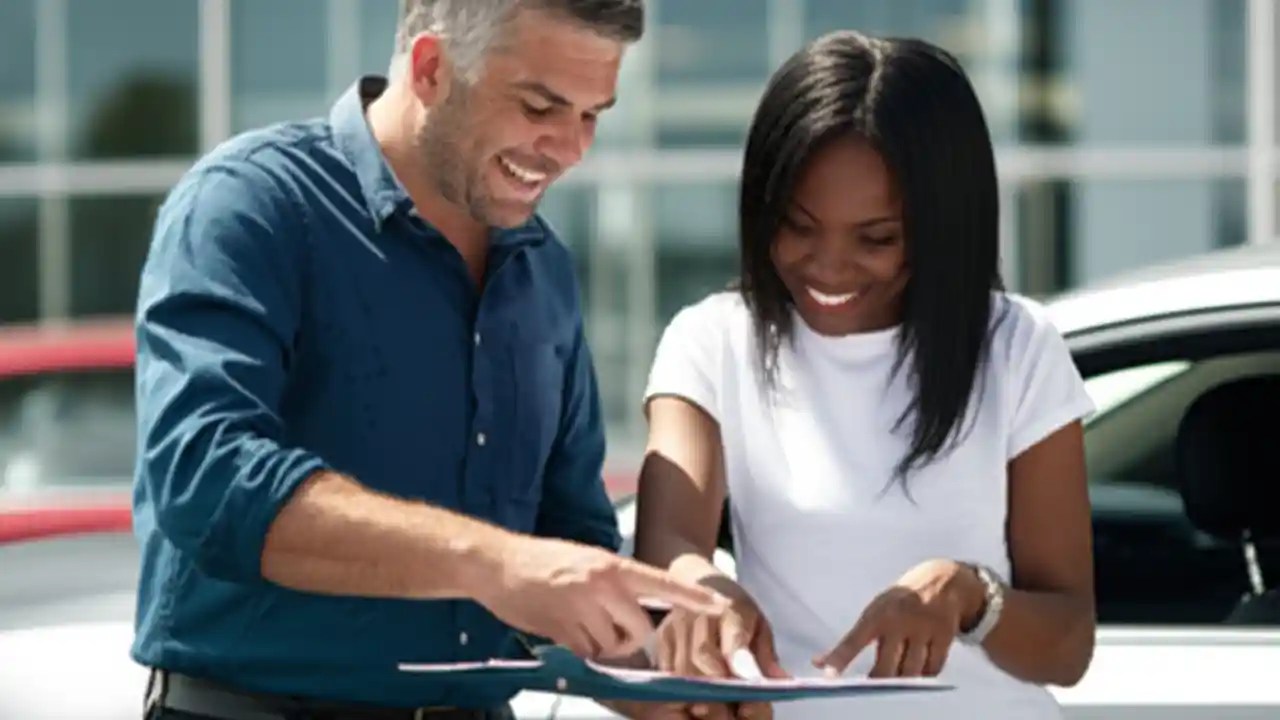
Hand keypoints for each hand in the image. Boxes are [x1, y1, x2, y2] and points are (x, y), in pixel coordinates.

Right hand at [476, 536, 728, 659]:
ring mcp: (581, 609)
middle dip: (631, 639)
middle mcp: (601, 587)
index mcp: (611, 566)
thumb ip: (614, 583)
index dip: (692, 597)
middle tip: (613, 631)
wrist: (498, 564)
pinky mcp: (562, 631)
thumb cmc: (542, 561)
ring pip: (612, 646)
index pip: (661, 583)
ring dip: (602, 645)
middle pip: (639, 630)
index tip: (718, 605)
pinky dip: (581, 650)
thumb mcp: (587, 560)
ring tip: (580, 623)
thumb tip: (636, 608)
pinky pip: (587, 653)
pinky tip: (565, 629)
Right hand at [653, 578, 788, 719]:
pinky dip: (682, 683)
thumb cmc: (732, 606)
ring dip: (699, 687)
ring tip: (715, 695)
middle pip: (703, 657)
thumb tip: (781, 681)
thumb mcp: (758, 623)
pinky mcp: (661, 636)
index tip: (750, 681)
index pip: (733, 638)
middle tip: (732, 701)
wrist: (697, 579)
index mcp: (730, 608)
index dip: (739, 660)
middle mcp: (698, 613)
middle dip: (718, 683)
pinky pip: (668, 669)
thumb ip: (766, 655)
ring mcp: (675, 624)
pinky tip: (695, 685)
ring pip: (683, 668)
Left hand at [814, 559, 983, 677]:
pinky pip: (933, 668)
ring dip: (903, 680)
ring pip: (911, 672)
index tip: (829, 675)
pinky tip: (919, 668)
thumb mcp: (875, 611)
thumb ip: (851, 640)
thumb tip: (818, 663)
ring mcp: (923, 629)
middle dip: (879, 681)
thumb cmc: (899, 603)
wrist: (941, 581)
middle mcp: (899, 621)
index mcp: (877, 614)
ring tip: (898, 674)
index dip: (840, 659)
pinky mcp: (944, 635)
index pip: (854, 641)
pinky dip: (924, 674)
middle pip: (886, 668)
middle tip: (874, 684)